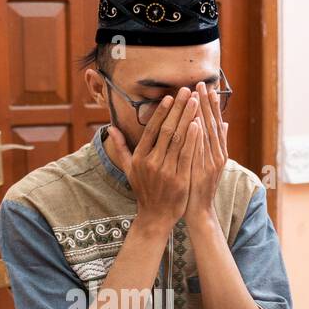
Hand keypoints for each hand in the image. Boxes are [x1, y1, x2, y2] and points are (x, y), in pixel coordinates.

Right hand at [108, 87, 201, 229]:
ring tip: (197, 101)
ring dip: (188, 118)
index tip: (170, 97)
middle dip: (178, 109)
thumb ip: (121, 147)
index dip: (161, 112)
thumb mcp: (129, 170)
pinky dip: (193, 139)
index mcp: (140, 158)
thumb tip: (110, 129)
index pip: (151, 130)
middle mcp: (151, 163)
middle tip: (188, 91)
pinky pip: (187, 155)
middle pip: (166, 130)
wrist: (155, 217)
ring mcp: (166, 172)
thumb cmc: (144, 191)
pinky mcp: (180, 180)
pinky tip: (199, 124)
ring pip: (178, 140)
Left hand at [187, 80, 228, 220]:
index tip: (206, 87)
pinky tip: (193, 123)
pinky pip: (199, 151)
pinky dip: (197, 137)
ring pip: (207, 135)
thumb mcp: (211, 163)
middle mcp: (218, 156)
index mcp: (219, 152)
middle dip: (206, 104)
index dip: (211, 105)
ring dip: (201, 115)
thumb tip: (225, 123)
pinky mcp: (203, 173)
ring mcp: (211, 164)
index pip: (215, 123)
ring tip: (195, 96)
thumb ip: (218, 143)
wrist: (199, 211)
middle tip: (200, 84)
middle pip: (212, 125)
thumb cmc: (200, 186)